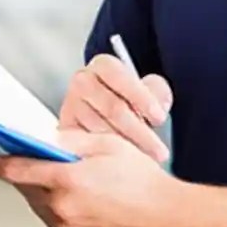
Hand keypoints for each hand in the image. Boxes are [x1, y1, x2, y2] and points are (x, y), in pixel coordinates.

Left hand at [0, 130, 183, 226]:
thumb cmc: (144, 182)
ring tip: (70, 181)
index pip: (19, 172)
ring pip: (43, 209)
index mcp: (68, 182)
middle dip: (28, 177)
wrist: (168, 218)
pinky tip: (83, 199)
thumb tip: (46, 140)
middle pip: (29, 191)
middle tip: (38, 164)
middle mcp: (64, 210)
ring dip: (45, 194)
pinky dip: (62, 210)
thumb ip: (71, 142)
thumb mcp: (108, 146)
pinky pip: (60, 224)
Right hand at [58, 54, 172, 162]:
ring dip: (125, 146)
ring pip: (101, 129)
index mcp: (104, 65)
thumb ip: (157, 91)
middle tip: (158, 149)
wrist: (102, 112)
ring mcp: (71, 105)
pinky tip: (121, 161)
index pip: (121, 77)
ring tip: (143, 157)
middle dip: (140, 131)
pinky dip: (106, 155)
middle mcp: (83, 81)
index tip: (159, 118)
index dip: (142, 99)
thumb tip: (160, 103)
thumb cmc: (127, 100)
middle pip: (113, 108)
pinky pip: (87, 145)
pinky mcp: (65, 129)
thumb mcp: (146, 89)